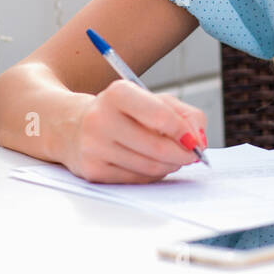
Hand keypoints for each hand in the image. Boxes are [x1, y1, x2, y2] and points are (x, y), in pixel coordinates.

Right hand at [63, 80, 206, 183]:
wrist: (73, 127)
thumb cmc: (122, 113)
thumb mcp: (153, 100)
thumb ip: (185, 115)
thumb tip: (199, 141)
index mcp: (118, 94)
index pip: (160, 116)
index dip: (184, 132)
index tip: (195, 141)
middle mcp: (101, 119)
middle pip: (157, 147)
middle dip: (183, 155)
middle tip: (192, 155)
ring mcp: (93, 147)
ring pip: (149, 167)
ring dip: (170, 166)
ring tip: (173, 158)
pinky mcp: (92, 170)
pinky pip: (136, 179)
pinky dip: (153, 175)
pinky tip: (152, 165)